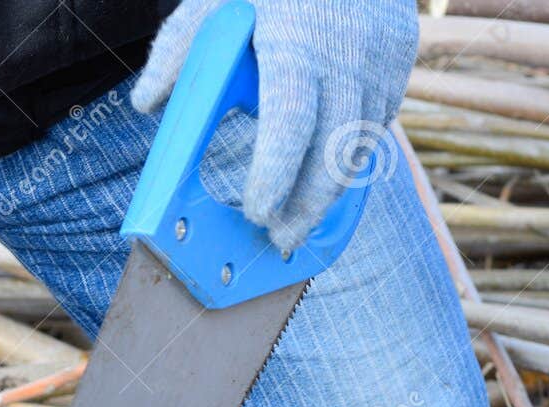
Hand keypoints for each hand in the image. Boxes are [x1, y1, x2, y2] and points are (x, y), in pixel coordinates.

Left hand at [132, 0, 417, 252]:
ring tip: (300, 224)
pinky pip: (378, 119)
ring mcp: (382, 56)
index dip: (275, 176)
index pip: (290, 125)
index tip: (256, 212)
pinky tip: (325, 177)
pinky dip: (351, 153)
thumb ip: (177, 52)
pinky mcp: (401, 57)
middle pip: (332, 150)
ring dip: (331, 190)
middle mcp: (347, 53)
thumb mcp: (212, 0)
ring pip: (361, 143)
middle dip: (307, 205)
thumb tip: (147, 104)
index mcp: (297, 41)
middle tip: (279, 240)